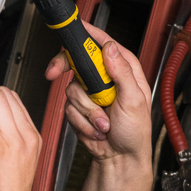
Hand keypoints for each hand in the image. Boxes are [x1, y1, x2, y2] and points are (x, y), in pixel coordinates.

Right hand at [49, 25, 157, 190]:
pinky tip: (95, 129)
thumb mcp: (134, 100)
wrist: (121, 158)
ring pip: (71, 89)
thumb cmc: (135, 132)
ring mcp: (91, 93)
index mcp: (124, 69)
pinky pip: (69, 108)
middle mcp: (106, 78)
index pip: (102, 43)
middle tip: (54, 72)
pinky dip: (81, 121)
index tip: (72, 32)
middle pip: (77, 61)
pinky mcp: (80, 108)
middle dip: (66, 71)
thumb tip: (110, 48)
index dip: (85, 35)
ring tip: (102, 123)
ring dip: (86, 111)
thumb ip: (122, 72)